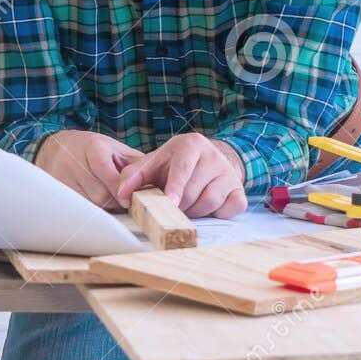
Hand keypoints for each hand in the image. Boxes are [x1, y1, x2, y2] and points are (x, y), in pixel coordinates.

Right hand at [34, 130, 143, 209]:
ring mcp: (64, 178)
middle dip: (116, 201)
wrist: (60, 148)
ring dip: (105, 207)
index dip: (118, 189)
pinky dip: (92, 209)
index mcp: (93, 147)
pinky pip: (80, 208)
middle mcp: (75, 162)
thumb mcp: (116, 149)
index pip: (106, 172)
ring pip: (91, 204)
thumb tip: (157, 183)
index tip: (128, 202)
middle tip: (126, 204)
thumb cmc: (95, 149)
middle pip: (100, 193)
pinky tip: (98, 203)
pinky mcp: (59, 192)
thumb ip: (136, 165)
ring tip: (112, 201)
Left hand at [115, 132, 247, 218]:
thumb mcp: (154, 162)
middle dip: (177, 205)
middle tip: (169, 206)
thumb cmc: (175, 163)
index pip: (182, 168)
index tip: (170, 203)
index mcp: (191, 144)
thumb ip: (133, 176)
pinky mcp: (239, 191)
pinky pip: (229, 209)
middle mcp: (213, 156)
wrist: (209, 159)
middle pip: (193, 191)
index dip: (175, 187)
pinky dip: (216, 214)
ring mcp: (229, 174)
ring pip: (210, 202)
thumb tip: (121, 196)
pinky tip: (206, 207)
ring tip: (185, 205)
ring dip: (193, 211)